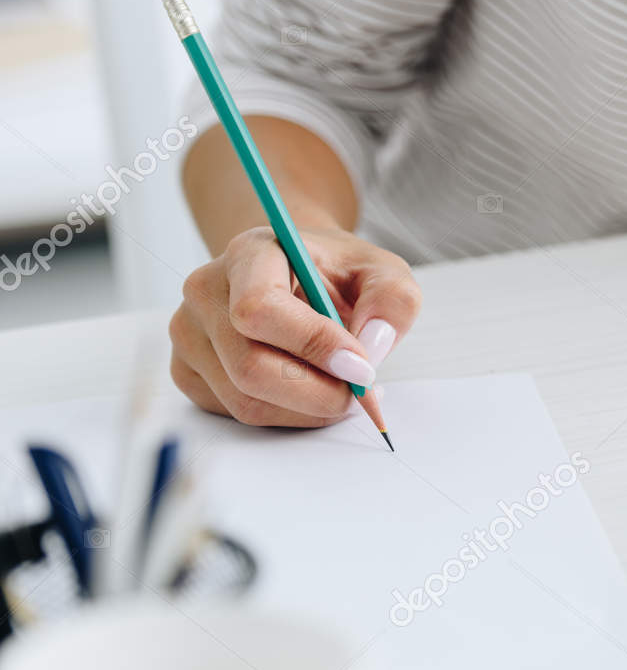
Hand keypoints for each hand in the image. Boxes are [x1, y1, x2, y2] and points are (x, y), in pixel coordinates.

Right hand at [169, 225, 421, 425]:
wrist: (299, 275)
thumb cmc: (338, 273)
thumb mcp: (382, 271)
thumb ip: (393, 300)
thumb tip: (372, 344)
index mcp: (250, 253)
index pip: (260, 308)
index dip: (313, 345)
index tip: (362, 368)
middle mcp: (205, 291)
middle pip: (250, 368)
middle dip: (319, 394)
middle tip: (363, 392)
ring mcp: (190, 335)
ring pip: (246, 401)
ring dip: (309, 410)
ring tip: (346, 389)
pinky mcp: (189, 372)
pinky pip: (239, 415)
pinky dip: (289, 416)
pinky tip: (314, 392)